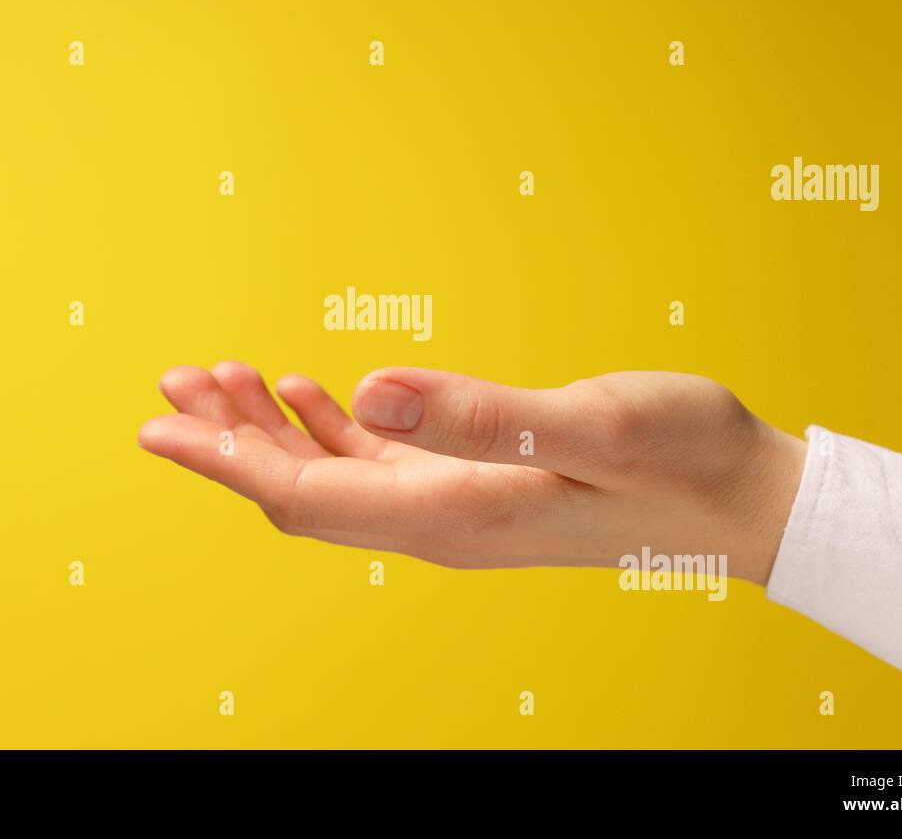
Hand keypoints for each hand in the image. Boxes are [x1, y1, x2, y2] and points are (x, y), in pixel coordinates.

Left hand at [137, 363, 807, 582]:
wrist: (744, 502)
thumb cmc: (685, 461)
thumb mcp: (594, 424)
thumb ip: (482, 414)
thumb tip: (369, 390)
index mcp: (455, 515)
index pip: (308, 498)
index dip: (226, 462)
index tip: (157, 427)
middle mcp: (441, 523)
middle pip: (302, 493)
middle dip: (229, 444)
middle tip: (170, 385)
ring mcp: (457, 506)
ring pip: (333, 477)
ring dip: (272, 433)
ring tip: (219, 379)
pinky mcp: (479, 484)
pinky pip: (381, 463)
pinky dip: (333, 427)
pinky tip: (312, 391)